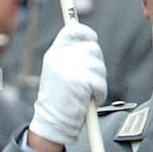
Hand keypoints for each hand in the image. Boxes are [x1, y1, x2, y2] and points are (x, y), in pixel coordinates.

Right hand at [30, 22, 106, 149]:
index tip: (92, 39)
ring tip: (86, 93)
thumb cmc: (58, 100)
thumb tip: (90, 41)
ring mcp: (70, 68)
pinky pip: (100, 82)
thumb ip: (71, 56)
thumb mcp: (58, 72)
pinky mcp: (81, 80)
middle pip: (92, 48)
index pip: (73, 29)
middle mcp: (60, 58)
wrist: (52, 122)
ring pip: (99, 66)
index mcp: (53, 53)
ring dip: (99, 81)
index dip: (86, 32)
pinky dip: (99, 93)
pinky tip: (89, 100)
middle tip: (89, 80)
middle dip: (97, 64)